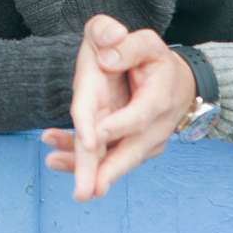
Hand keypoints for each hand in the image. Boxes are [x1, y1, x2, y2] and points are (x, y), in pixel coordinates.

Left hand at [41, 17, 195, 198]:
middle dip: (107, 171)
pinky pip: (108, 159)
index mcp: (158, 98)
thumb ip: (128, 46)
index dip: (118, 127)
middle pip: (130, 151)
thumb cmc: (156, 61)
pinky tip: (54, 160)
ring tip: (54, 163)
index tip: (94, 140)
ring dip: (87, 169)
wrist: (179, 85)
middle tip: (85, 189)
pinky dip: (82, 162)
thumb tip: (107, 56)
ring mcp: (143, 142)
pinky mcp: (130, 149)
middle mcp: (153, 127)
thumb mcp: (146, 43)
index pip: (139, 116)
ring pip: (116, 160)